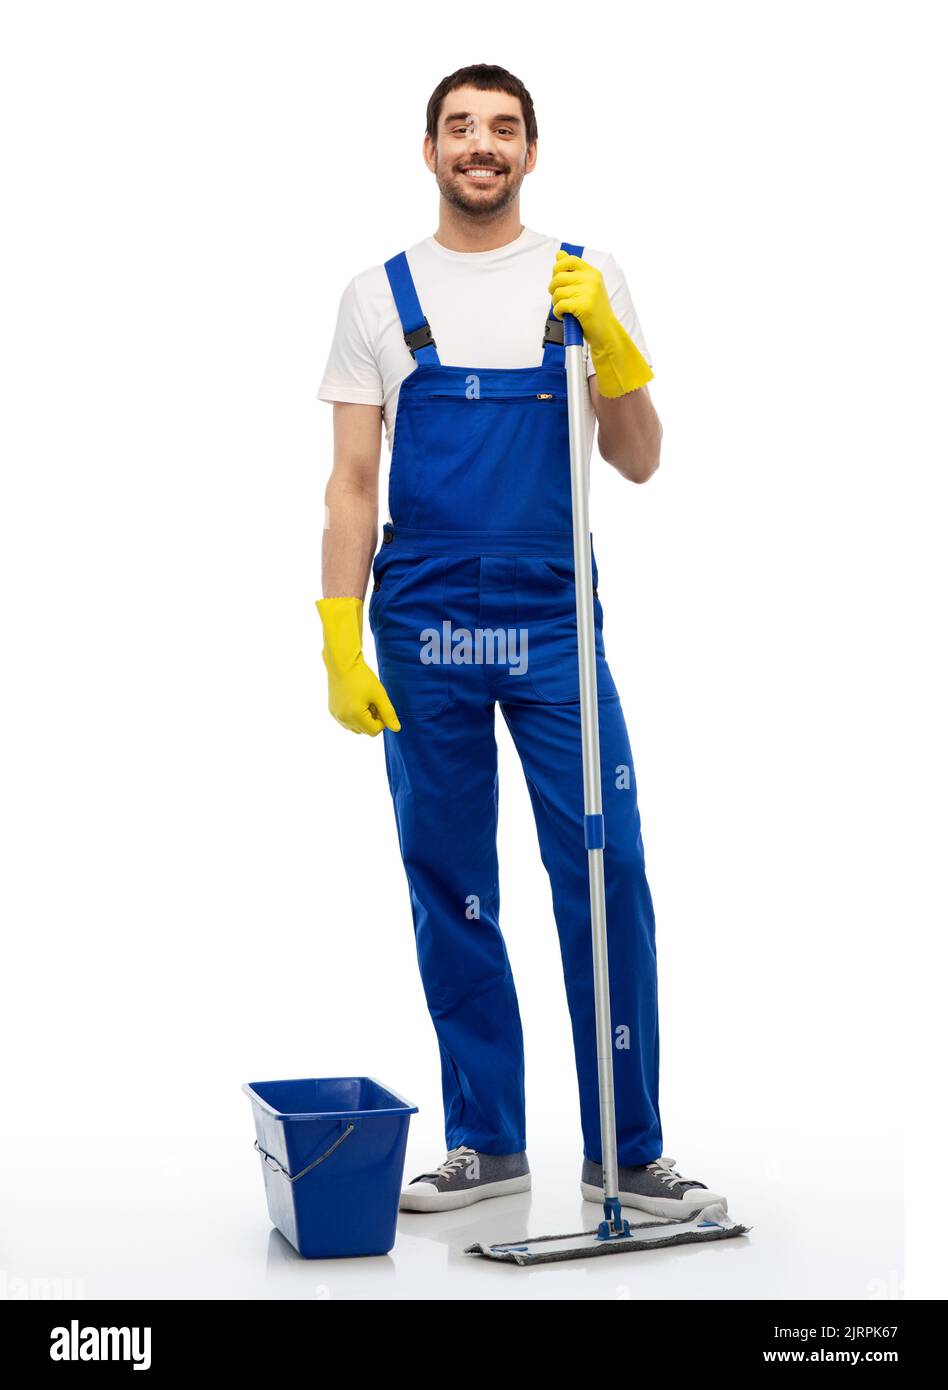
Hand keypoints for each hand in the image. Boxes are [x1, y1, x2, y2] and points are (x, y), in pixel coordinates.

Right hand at [315, 596, 400, 734]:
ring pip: (356, 727)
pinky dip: (353, 715)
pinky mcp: (332, 711)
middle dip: (372, 719)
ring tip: (363, 700)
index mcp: (355, 716)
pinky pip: (347, 721)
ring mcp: (336, 716)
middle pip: (365, 730)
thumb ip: (388, 713)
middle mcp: (343, 719)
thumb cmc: (363, 677)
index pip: (375, 731)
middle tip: (372, 701)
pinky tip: (355, 699)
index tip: (380, 704)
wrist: (342, 663)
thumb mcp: (379, 695)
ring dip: (363, 718)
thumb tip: (397, 729)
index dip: (381, 720)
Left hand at [548, 251, 653, 397]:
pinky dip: (558, 313)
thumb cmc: (594, 312)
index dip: (557, 268)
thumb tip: (559, 254)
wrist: (606, 333)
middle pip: (558, 277)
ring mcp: (589, 293)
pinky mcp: (584, 306)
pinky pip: (559, 305)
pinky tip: (564, 316)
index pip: (569, 260)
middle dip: (553, 289)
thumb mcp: (586, 287)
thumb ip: (572, 271)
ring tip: (565, 309)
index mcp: (593, 273)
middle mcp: (592, 280)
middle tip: (559, 298)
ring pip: (557, 292)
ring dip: (556, 303)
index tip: (558, 279)